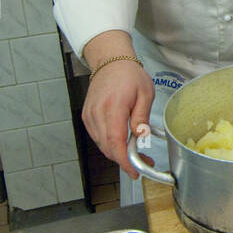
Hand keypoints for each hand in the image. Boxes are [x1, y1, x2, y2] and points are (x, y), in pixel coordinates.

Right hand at [82, 46, 155, 177]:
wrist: (110, 61)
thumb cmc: (129, 74)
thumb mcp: (145, 93)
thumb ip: (141, 117)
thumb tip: (141, 136)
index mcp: (113, 107)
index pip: (116, 142)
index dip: (124, 161)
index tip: (134, 171)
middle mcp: (97, 113)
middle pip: (108, 147)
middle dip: (125, 159)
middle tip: (143, 161)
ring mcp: (90, 116)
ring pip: (102, 145)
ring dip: (117, 152)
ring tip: (135, 151)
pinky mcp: (87, 116)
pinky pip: (97, 137)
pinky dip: (109, 143)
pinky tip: (122, 140)